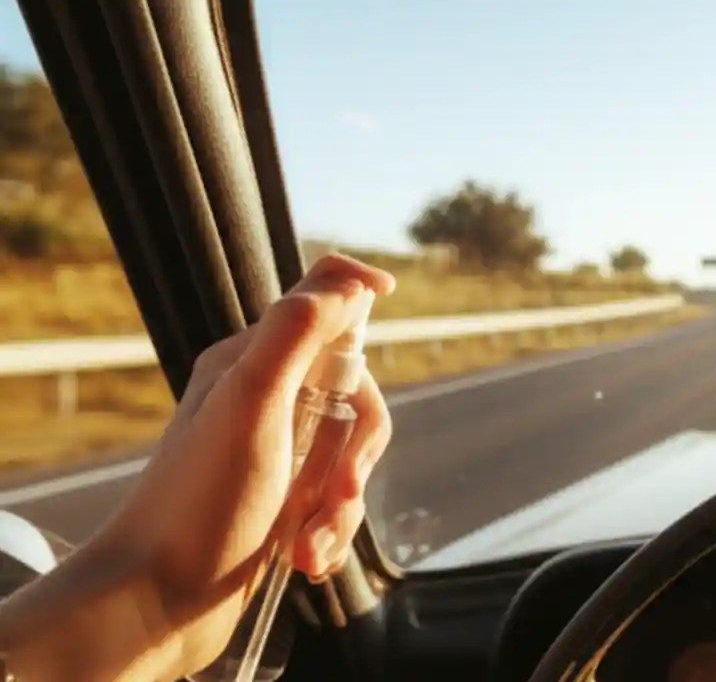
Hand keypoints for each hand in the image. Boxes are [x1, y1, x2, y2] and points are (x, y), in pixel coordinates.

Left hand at [0, 254, 395, 680]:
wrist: (156, 601)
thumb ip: (297, 333)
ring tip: (306, 544)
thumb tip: (351, 282)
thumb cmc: (199, 502)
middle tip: (338, 490)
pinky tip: (303, 560)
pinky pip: (337, 506)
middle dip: (358, 452)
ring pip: (352, 460)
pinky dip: (330, 536)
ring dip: (340, 509)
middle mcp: (266, 401)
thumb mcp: (251, 403)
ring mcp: (277, 454)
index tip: (389, 291)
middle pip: (356, 395)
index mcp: (252, 363)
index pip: (318, 303)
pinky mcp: (284, 502)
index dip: (354, 292)